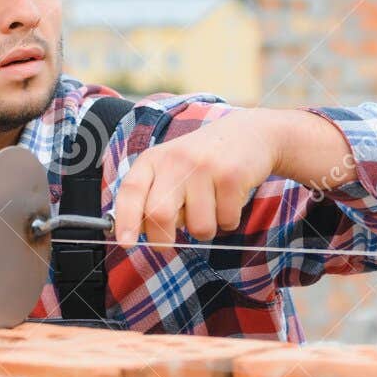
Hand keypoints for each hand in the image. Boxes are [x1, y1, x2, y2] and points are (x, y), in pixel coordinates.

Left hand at [112, 108, 288, 245]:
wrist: (250, 133)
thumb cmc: (203, 160)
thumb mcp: (171, 167)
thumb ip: (151, 195)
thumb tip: (135, 232)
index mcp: (154, 159)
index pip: (132, 190)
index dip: (125, 219)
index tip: (125, 243)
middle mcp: (177, 160)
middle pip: (160, 214)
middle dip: (161, 240)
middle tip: (165, 244)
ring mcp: (205, 168)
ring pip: (199, 227)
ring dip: (205, 230)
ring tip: (209, 208)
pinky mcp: (232, 177)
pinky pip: (226, 222)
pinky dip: (228, 221)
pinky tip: (229, 200)